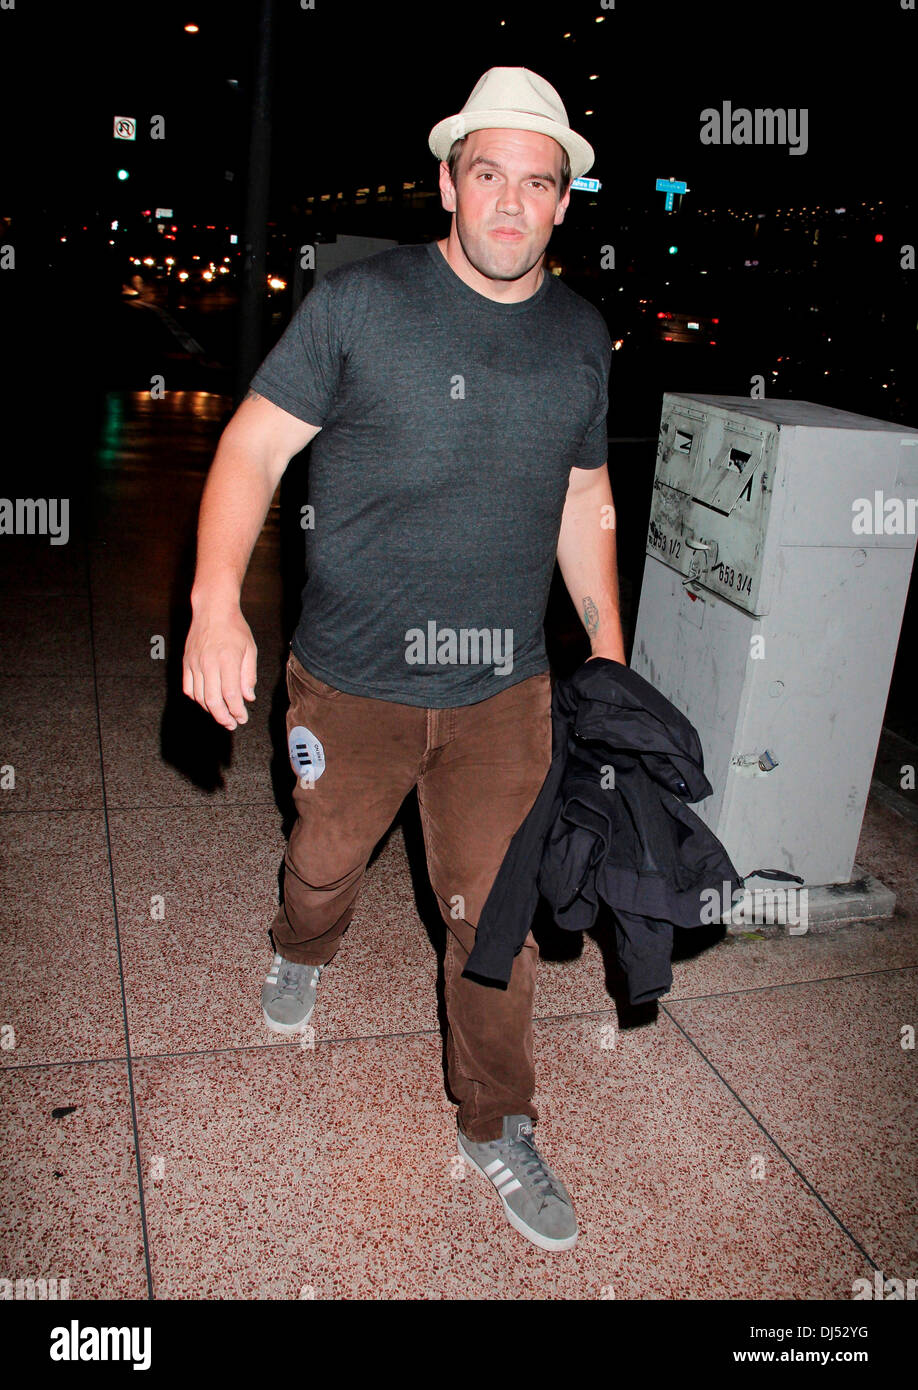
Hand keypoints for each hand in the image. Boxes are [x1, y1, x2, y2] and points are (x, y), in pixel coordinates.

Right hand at [182, 603, 256, 729]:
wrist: (212, 609)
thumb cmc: (235, 628)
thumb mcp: (250, 649)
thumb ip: (249, 676)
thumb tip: (248, 698)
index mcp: (227, 660)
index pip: (231, 695)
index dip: (237, 711)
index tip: (243, 718)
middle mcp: (208, 663)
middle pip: (213, 701)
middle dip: (223, 718)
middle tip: (232, 724)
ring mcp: (194, 663)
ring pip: (200, 697)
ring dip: (211, 711)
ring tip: (222, 715)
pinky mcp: (186, 662)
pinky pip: (188, 688)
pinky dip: (197, 699)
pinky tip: (207, 702)